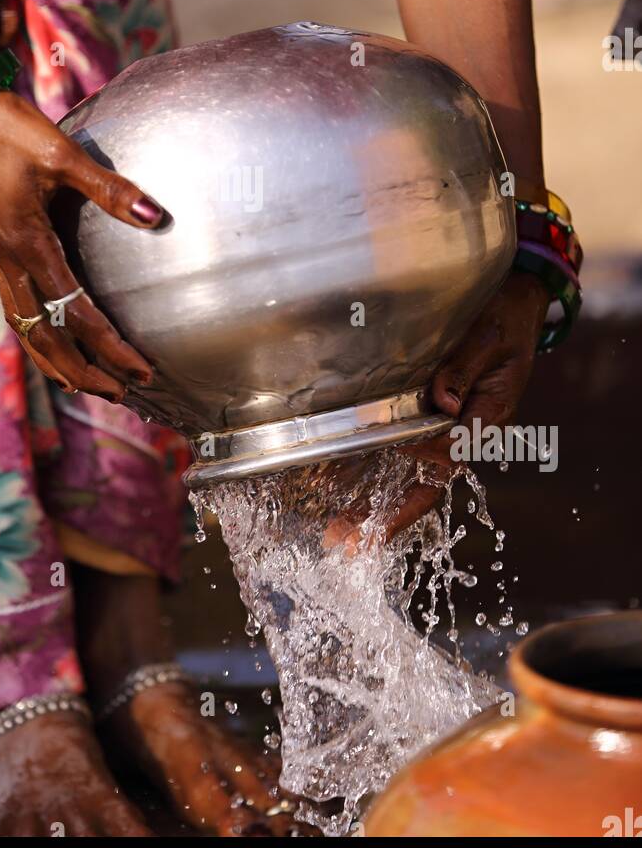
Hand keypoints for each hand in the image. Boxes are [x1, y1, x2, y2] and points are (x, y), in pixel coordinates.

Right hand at [0, 89, 162, 400]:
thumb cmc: (11, 132)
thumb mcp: (62, 155)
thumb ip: (110, 189)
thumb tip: (155, 218)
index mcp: (29, 245)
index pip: (75, 313)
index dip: (110, 347)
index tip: (142, 369)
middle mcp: (10, 263)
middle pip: (47, 339)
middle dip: (85, 372)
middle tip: (125, 394)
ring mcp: (0, 260)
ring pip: (27, 332)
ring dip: (59, 365)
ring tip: (92, 387)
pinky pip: (16, 312)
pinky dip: (38, 341)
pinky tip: (54, 347)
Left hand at [324, 270, 549, 552]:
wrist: (515, 304)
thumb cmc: (504, 318)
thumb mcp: (489, 336)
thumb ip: (464, 367)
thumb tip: (444, 403)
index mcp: (487, 414)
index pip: (452, 452)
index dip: (424, 460)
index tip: (397, 457)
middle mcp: (464, 431)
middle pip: (425, 484)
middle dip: (387, 517)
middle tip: (348, 543)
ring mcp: (446, 429)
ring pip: (407, 478)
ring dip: (372, 507)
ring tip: (335, 533)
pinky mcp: (430, 419)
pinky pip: (399, 456)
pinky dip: (369, 476)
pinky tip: (332, 488)